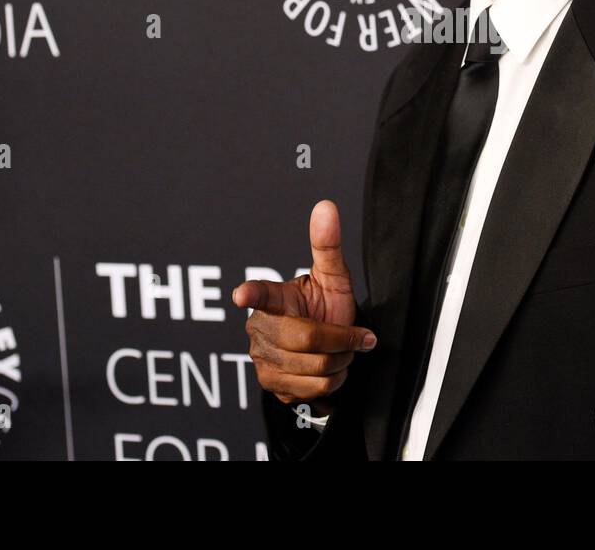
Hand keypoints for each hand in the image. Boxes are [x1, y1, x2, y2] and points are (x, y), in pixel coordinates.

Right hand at [233, 199, 376, 406]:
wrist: (328, 350)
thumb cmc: (326, 307)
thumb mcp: (333, 278)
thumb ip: (328, 245)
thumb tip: (326, 206)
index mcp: (274, 297)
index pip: (261, 293)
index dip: (251, 293)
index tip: (241, 294)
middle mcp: (260, 327)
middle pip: (308, 339)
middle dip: (342, 340)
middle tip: (353, 336)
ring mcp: (261, 357)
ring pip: (315, 367)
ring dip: (340, 361)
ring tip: (340, 351)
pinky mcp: (269, 384)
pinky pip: (313, 389)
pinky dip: (333, 381)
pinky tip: (329, 370)